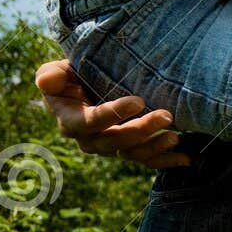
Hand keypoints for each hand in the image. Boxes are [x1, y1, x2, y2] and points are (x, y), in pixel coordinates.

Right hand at [34, 60, 188, 167]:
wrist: (89, 87)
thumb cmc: (72, 75)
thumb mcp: (58, 71)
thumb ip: (51, 75)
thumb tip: (46, 81)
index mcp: (71, 121)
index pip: (90, 123)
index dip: (113, 114)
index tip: (138, 101)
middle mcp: (90, 140)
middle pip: (115, 141)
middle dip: (141, 130)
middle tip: (166, 116)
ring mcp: (111, 147)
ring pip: (132, 153)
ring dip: (155, 147)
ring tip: (176, 136)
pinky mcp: (130, 150)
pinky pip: (147, 160)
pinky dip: (166, 161)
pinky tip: (185, 159)